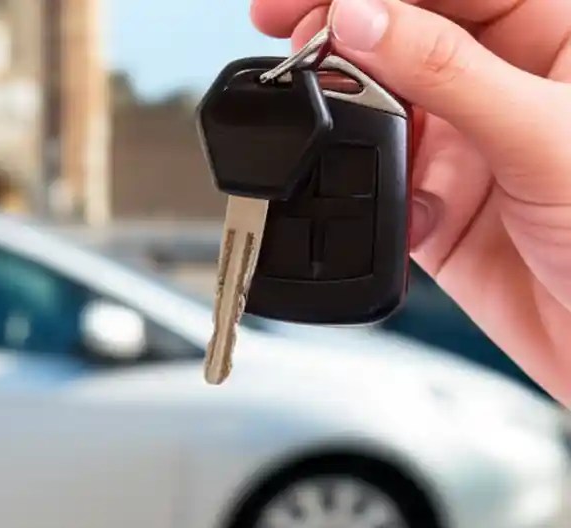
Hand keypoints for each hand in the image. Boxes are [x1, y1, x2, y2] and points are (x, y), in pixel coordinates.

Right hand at [251, 0, 570, 405]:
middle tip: (285, 37)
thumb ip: (444, 70)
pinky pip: (373, 182)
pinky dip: (354, 186)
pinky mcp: (437, 207)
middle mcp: (508, 84)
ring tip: (310, 114)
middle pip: (402, 35)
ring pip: (379, 107)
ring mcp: (470, 146)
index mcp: (557, 36)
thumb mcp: (543, 135)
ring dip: (340, 113)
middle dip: (340, 33)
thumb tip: (360, 17)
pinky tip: (359, 187)